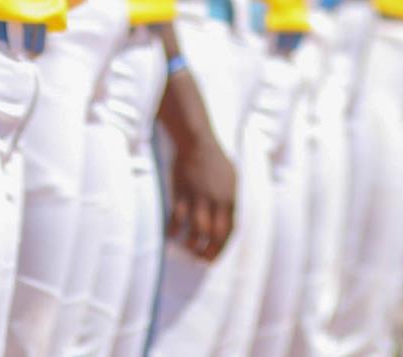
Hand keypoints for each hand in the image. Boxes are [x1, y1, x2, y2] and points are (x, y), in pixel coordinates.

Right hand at [164, 113, 236, 260]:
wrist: (197, 142)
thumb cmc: (215, 160)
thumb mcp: (231, 179)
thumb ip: (231, 200)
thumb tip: (229, 221)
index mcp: (231, 198)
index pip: (229, 231)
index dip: (222, 247)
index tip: (214, 257)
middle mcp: (217, 200)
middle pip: (215, 234)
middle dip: (208, 251)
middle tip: (200, 259)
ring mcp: (199, 196)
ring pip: (197, 229)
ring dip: (192, 244)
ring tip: (187, 249)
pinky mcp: (182, 191)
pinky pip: (178, 217)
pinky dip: (174, 229)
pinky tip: (171, 235)